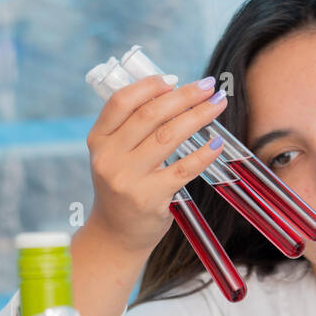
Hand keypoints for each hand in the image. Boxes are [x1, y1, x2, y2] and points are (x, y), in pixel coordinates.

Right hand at [85, 74, 227, 255]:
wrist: (115, 235)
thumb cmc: (122, 189)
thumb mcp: (113, 156)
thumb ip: (132, 128)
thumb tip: (174, 93)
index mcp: (98, 140)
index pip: (121, 102)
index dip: (149, 85)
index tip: (174, 79)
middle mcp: (109, 158)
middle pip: (149, 115)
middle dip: (184, 96)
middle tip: (208, 86)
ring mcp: (128, 179)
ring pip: (168, 137)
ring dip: (198, 116)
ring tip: (217, 104)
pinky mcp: (149, 198)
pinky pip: (183, 169)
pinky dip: (203, 154)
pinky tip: (216, 143)